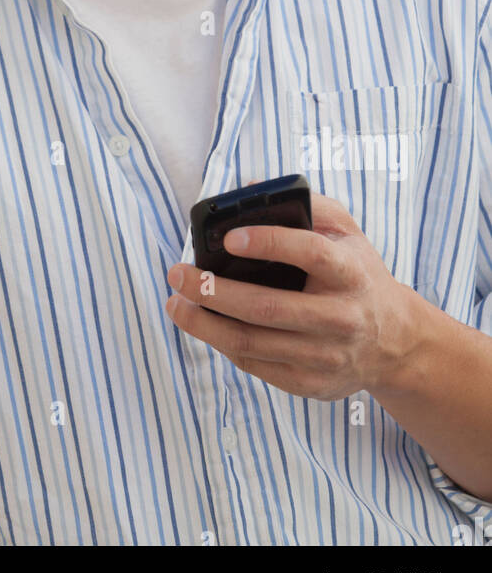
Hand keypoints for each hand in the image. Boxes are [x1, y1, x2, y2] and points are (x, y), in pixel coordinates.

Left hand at [165, 191, 421, 399]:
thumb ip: (308, 205)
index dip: (268, 242)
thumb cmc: (356, 274)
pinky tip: (204, 325)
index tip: (228, 237)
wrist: (396, 342)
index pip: (309, 253)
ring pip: (252, 344)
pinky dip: (222, 344)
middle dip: (213, 291)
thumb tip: (250, 188)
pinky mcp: (310, 384)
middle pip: (266, 308)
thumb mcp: (347, 232)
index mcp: (350, 272)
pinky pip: (255, 365)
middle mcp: (341, 317)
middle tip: (177, 273)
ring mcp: (326, 356)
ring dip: (204, 324)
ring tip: (175, 303)